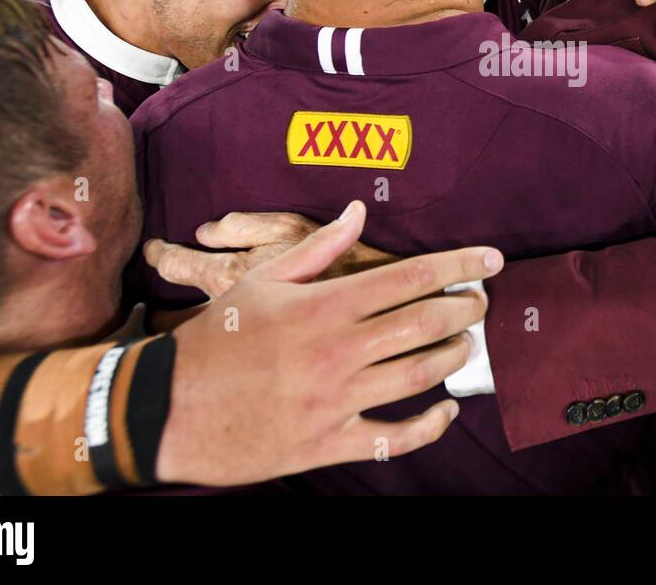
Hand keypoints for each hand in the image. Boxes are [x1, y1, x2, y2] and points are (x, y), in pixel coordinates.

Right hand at [155, 200, 501, 485]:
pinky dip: (430, 426)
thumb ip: (319, 247)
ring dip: (454, 357)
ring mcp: (336, 400)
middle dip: (465, 309)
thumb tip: (358, 212)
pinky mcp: (328, 444)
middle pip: (425, 323)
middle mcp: (337, 350)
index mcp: (324, 306)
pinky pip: (394, 438)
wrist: (164, 407)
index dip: (459, 266)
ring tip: (466, 344)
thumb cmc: (214, 339)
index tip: (491, 260)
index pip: (410, 278)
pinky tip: (447, 410)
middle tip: (482, 301)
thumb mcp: (262, 282)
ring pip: (419, 375)